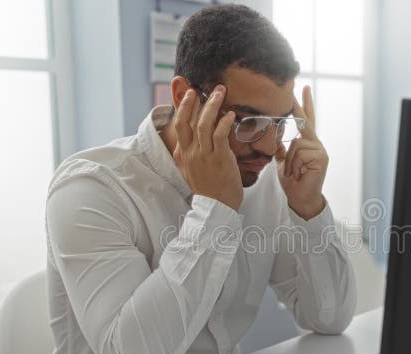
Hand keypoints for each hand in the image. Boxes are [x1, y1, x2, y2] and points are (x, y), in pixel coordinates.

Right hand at [173, 85, 242, 210]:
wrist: (216, 208)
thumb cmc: (209, 190)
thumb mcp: (193, 171)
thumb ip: (190, 156)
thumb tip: (190, 143)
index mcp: (185, 154)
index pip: (180, 125)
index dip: (184, 107)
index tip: (190, 94)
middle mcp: (192, 153)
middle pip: (189, 121)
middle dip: (196, 101)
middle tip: (206, 88)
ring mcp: (205, 156)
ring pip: (204, 125)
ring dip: (212, 106)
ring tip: (221, 93)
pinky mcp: (219, 160)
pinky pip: (220, 136)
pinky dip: (224, 123)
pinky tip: (230, 114)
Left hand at [276, 85, 327, 219]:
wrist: (300, 199)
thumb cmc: (293, 182)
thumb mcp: (283, 162)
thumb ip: (282, 149)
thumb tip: (276, 140)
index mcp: (307, 144)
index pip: (307, 121)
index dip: (305, 105)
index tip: (305, 89)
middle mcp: (316, 144)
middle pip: (305, 122)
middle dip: (301, 106)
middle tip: (303, 85)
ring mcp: (320, 151)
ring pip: (296, 143)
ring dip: (290, 161)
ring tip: (293, 173)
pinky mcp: (321, 158)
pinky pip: (300, 153)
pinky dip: (294, 165)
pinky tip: (298, 174)